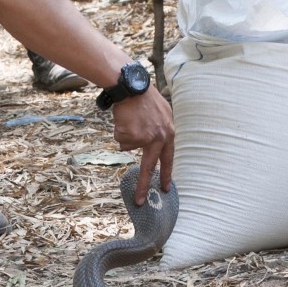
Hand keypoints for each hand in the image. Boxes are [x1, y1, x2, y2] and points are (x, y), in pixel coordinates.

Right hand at [111, 87, 174, 205]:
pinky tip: (123, 118)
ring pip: (128, 146)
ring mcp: (145, 137)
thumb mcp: (162, 113)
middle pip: (148, 166)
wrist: (131, 86)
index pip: (168, 159)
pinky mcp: (131, 135)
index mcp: (169, 133)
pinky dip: (118, 130)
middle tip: (139, 200)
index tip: (164, 188)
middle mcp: (159, 138)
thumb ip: (161, 130)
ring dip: (125, 134)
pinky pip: (120, 139)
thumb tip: (153, 146)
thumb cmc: (144, 97)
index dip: (165, 174)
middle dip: (142, 185)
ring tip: (129, 118)